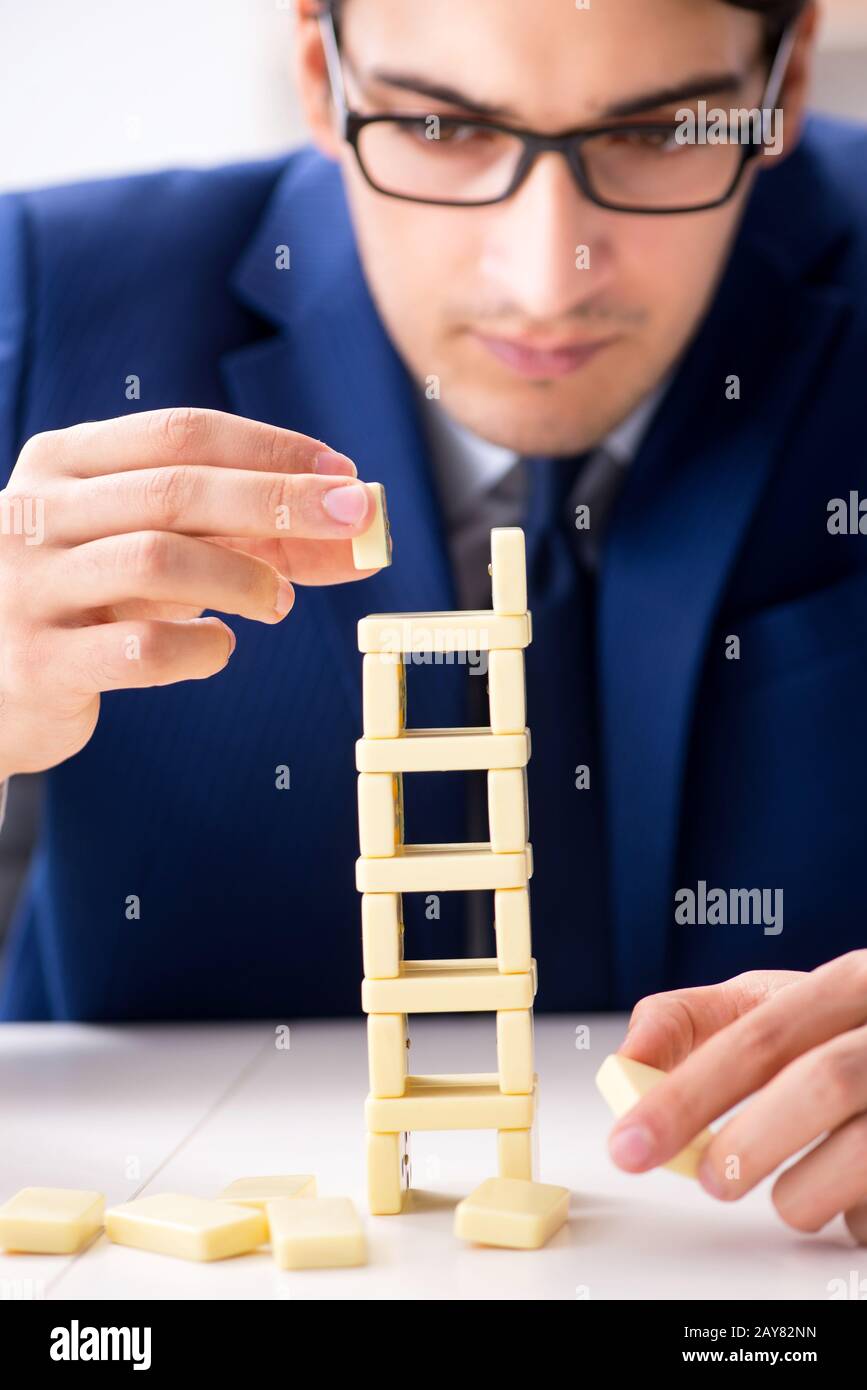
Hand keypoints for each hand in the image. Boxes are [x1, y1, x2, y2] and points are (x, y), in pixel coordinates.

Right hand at [0, 408, 378, 779]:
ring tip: (279, 601)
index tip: (344, 472)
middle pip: (176, 486)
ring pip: (156, 559)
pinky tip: (220, 649)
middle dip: (279, 497)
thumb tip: (359, 535)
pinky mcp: (40, 663)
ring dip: (242, 577)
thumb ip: (246, 537)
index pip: (181, 432)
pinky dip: (201, 647)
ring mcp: (31, 587)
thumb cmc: (88, 604)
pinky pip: (139, 649)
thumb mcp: (153, 551)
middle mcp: (38, 513)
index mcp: (65, 464)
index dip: (272, 448)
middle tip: (354, 519)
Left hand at [607, 953, 866, 1243]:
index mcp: (848, 984)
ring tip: (786, 1197)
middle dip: (746, 1143)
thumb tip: (626, 1060)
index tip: (632, 1142)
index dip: (688, 1093)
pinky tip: (846, 1201)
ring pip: (863, 1150)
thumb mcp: (767, 1002)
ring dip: (803, 1192)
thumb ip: (688, 1022)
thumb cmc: (831, 1030)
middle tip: (708, 1180)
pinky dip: (851, 1216)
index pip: (759, 1036)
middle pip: (822, 1083)